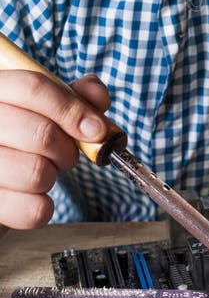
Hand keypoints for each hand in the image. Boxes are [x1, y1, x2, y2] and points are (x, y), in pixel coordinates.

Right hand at [0, 70, 110, 236]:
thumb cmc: (21, 142)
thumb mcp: (46, 111)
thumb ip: (74, 97)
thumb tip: (98, 98)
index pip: (33, 87)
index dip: (71, 108)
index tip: (97, 130)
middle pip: (41, 132)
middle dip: (67, 150)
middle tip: (65, 157)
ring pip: (37, 173)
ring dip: (52, 178)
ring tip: (40, 174)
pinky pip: (32, 210)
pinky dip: (43, 207)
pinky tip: (31, 197)